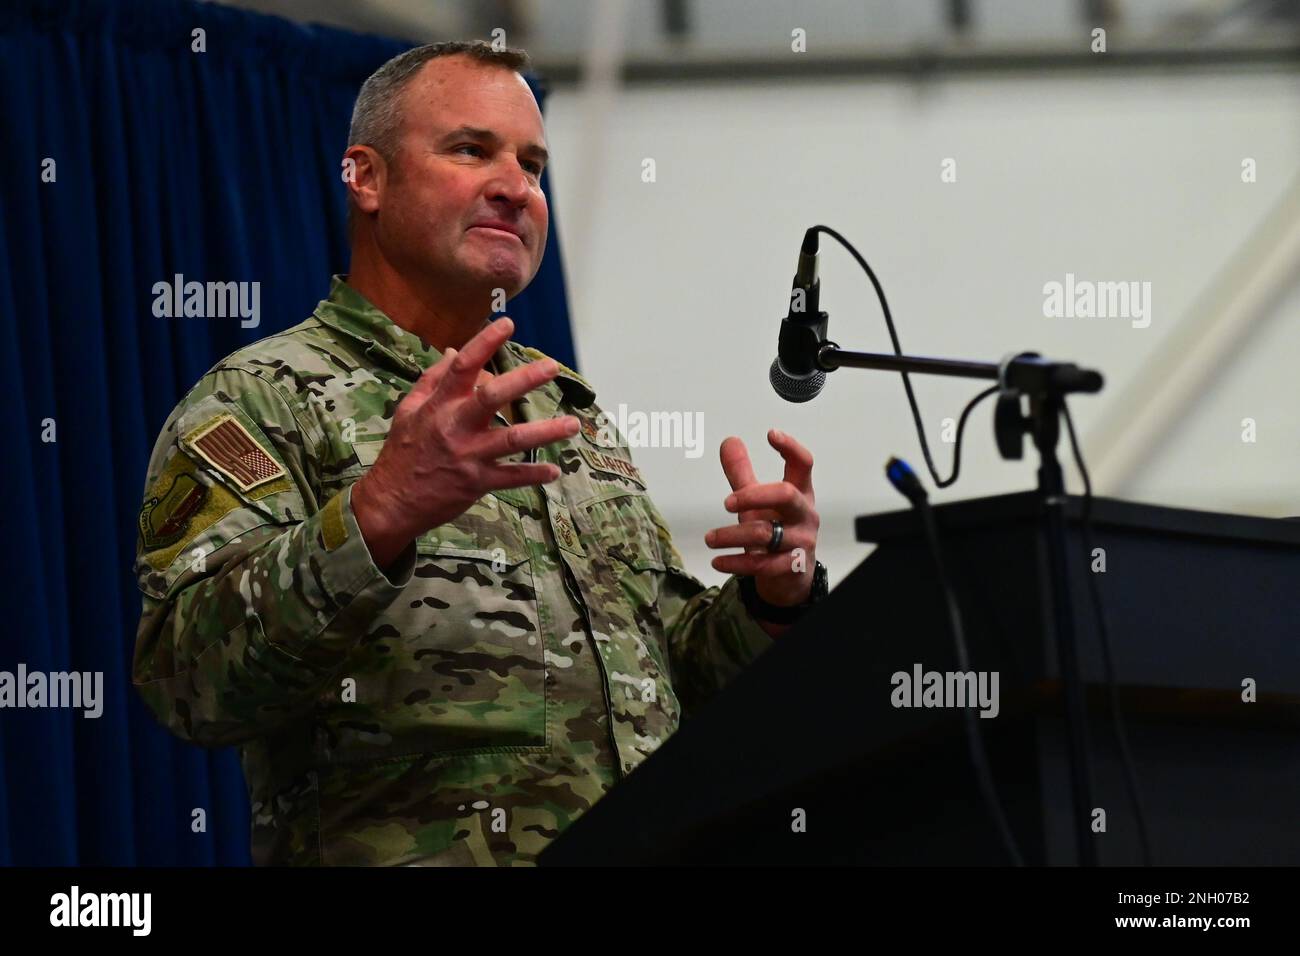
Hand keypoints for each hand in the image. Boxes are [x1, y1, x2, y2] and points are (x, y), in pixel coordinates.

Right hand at [352, 316, 579, 566]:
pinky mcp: (477, 482)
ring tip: (573, 424)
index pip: (462, 367)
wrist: (392, 500)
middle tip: (552, 367)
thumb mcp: (410, 410)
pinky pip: (511, 478)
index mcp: (439, 405)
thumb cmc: (403, 451)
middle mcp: (455, 426)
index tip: (507, 323)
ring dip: (546, 431)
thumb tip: (454, 350)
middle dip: (525, 379)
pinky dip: (534, 474)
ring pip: (512, 439)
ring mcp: (468, 455)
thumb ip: (433, 379)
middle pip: (493, 397)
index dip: (484, 343)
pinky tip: (554, 470)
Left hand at [705, 429, 818, 607]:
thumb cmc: (777, 529)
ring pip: (766, 534)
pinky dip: (736, 562)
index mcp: (800, 493)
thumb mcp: (760, 500)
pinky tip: (717, 560)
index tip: (771, 434)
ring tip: (710, 538)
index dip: (791, 447)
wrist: (790, 575)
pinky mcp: (790, 567)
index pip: (803, 464)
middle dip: (753, 495)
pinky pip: (761, 564)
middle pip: (786, 495)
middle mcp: (804, 514)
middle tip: (726, 502)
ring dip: (732, 535)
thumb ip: (743, 472)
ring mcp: (800, 541)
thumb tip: (729, 441)